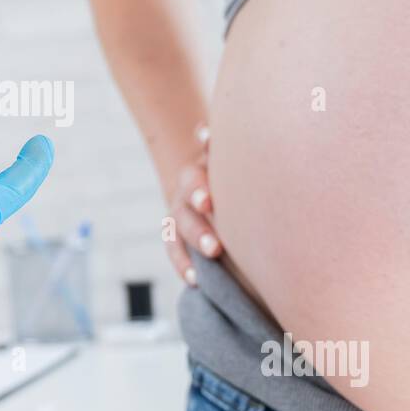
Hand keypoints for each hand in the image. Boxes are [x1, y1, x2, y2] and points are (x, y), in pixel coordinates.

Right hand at [165, 123, 222, 285]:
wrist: (208, 196)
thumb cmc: (235, 179)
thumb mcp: (235, 164)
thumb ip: (232, 150)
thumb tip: (215, 131)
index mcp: (207, 164)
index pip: (204, 154)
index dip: (205, 150)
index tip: (209, 152)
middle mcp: (189, 186)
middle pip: (189, 187)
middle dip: (198, 196)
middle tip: (210, 205)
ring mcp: (179, 210)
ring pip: (181, 222)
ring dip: (196, 235)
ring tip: (214, 250)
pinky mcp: (175, 235)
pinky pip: (174, 249)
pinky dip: (183, 264)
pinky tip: (196, 279)